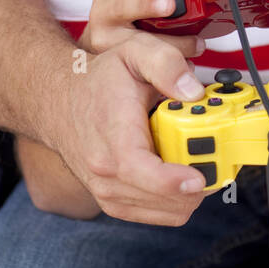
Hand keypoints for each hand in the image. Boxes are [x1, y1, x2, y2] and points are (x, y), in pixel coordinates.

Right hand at [52, 30, 216, 223]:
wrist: (56, 100)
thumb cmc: (95, 81)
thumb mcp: (133, 52)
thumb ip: (166, 64)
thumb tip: (193, 90)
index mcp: (115, 140)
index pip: (145, 174)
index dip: (177, 181)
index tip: (201, 176)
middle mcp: (107, 175)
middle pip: (165, 199)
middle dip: (198, 180)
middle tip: (212, 154)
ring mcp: (108, 192)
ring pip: (165, 212)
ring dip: (189, 192)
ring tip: (197, 160)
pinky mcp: (113, 201)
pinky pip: (156, 215)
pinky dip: (176, 200)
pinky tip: (183, 174)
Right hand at [82, 0, 203, 53]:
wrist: (105, 40)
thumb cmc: (130, 4)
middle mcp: (106, 10)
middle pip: (124, 6)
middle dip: (148, 5)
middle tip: (170, 4)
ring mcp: (109, 39)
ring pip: (136, 42)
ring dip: (167, 41)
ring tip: (193, 44)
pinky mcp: (119, 61)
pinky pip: (147, 63)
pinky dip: (172, 61)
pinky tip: (191, 60)